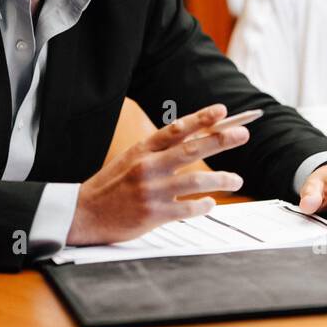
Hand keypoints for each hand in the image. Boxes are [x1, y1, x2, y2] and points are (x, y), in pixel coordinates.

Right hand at [66, 104, 248, 244]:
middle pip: (191, 150)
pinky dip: (204, 205)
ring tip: (237, 180)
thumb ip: (160, 150)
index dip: (201, 118)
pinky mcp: (153, 215)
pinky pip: (188, 209)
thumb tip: (197, 138)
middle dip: (221, 141)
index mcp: (142, 149)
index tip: (222, 111)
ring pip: (196, 182)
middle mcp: (147, 167)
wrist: (83, 214)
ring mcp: (151, 191)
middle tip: (243, 134)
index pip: (175, 129)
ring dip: (222, 179)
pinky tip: (211, 203)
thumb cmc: (113, 185)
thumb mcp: (131, 158)